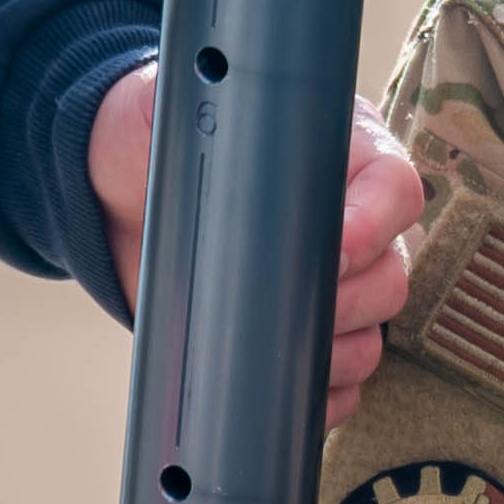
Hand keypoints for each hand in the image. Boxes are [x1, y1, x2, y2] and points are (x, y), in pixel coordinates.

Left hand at [85, 68, 429, 420]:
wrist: (108, 191)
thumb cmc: (151, 137)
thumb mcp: (178, 109)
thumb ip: (210, 117)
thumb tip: (244, 166)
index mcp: (342, 156)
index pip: (395, 189)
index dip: (373, 224)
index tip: (333, 250)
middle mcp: (350, 223)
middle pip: (392, 272)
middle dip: (347, 299)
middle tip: (289, 303)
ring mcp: (327, 286)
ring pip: (374, 333)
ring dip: (335, 350)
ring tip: (278, 348)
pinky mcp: (296, 336)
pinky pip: (340, 381)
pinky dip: (322, 394)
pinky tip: (286, 391)